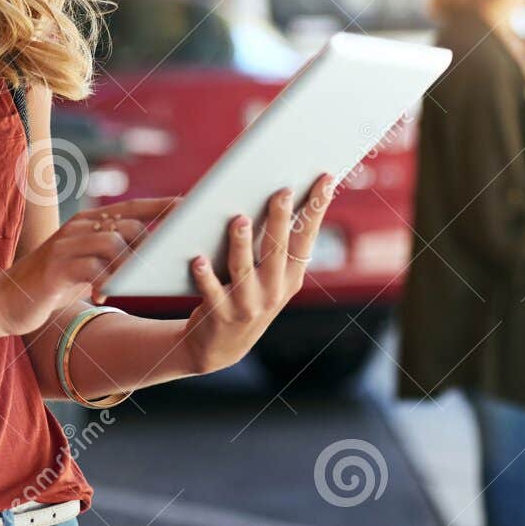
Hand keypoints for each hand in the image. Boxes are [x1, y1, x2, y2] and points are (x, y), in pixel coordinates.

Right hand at [0, 196, 180, 336]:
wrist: (5, 300)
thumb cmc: (52, 284)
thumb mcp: (85, 265)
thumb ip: (111, 255)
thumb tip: (151, 255)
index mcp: (88, 223)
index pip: (132, 207)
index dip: (161, 205)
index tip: (188, 205)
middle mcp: (79, 227)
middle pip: (129, 225)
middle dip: (151, 245)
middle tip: (163, 266)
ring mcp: (66, 245)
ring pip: (114, 243)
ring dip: (130, 266)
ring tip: (134, 284)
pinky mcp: (56, 267)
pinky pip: (93, 269)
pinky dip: (106, 283)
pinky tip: (102, 297)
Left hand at [180, 173, 337, 375]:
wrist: (220, 347)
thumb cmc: (247, 296)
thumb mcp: (271, 277)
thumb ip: (277, 244)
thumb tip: (282, 193)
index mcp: (291, 277)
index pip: (307, 237)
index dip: (317, 209)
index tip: (326, 179)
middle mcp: (274, 292)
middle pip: (278, 251)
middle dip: (280, 220)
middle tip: (282, 191)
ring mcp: (248, 305)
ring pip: (244, 270)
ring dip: (241, 244)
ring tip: (238, 220)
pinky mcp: (220, 315)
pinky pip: (211, 292)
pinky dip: (205, 276)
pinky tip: (198, 260)